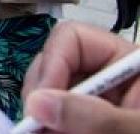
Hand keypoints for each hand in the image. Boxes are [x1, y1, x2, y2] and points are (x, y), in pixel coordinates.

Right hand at [20, 21, 139, 132]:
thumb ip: (101, 120)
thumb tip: (39, 104)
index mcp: (132, 67)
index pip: (74, 40)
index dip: (52, 64)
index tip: (41, 103)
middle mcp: (109, 83)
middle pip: (55, 70)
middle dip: (42, 97)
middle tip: (35, 128)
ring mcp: (98, 108)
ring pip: (50, 101)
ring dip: (44, 119)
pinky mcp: (91, 128)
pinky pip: (59, 124)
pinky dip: (49, 130)